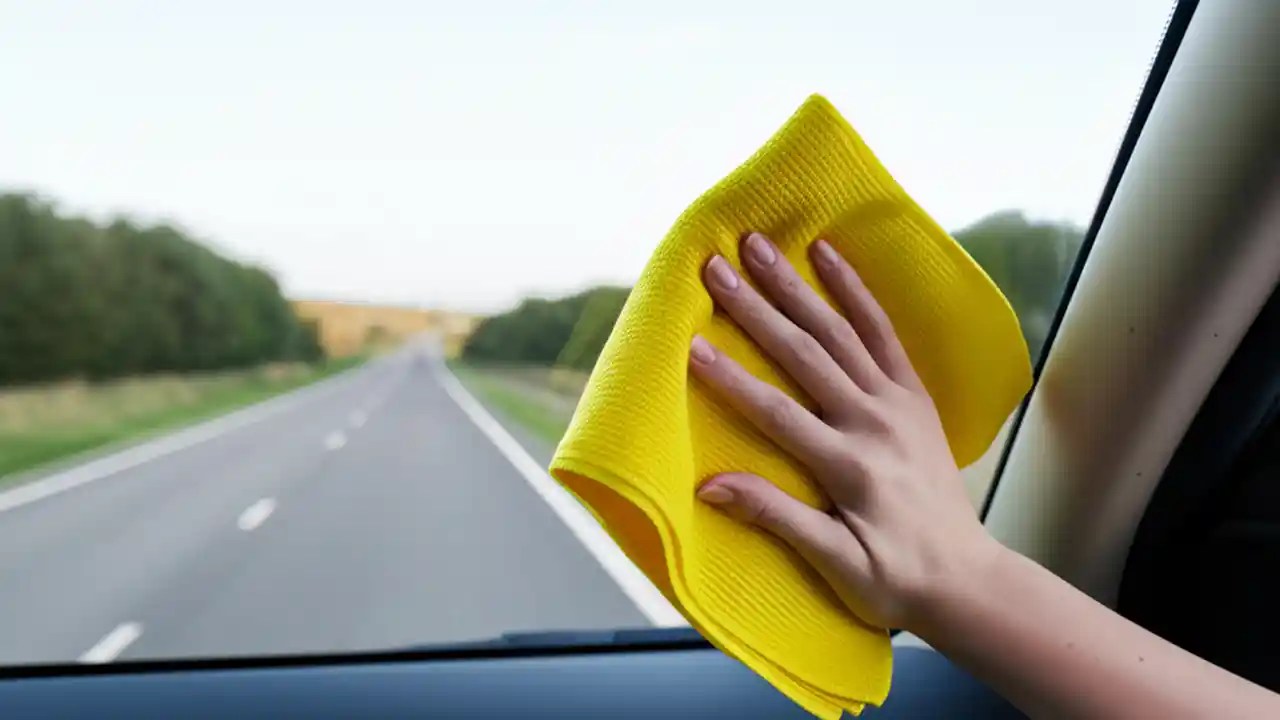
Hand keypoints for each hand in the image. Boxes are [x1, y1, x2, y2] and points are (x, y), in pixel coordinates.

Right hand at [690, 232, 1001, 630]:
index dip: (730, 379)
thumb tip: (709, 486)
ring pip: (840, 332)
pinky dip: (856, 290)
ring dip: (797, 286)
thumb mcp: (836, 564)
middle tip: (715, 267)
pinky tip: (828, 255)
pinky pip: (884, 331)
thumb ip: (777, 518)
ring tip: (760, 246)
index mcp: (849, 467)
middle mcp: (874, 423)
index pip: (777, 413)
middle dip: (756, 308)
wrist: (969, 579)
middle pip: (805, 355)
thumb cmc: (895, 580)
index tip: (690, 343)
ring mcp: (898, 403)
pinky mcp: (914, 395)